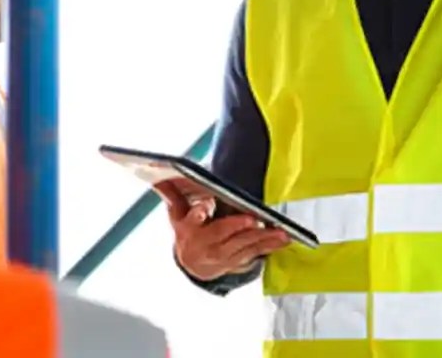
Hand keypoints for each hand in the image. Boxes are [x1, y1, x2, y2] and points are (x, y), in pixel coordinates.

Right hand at [155, 179, 290, 281]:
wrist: (193, 266)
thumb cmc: (188, 232)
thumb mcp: (177, 215)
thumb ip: (172, 195)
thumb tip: (158, 175)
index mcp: (189, 231)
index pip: (191, 221)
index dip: (197, 213)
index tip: (204, 204)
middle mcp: (205, 246)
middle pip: (222, 236)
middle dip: (237, 228)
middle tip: (253, 219)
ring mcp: (223, 256)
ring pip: (243, 246)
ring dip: (262, 239)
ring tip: (280, 231)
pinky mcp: (238, 262)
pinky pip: (255, 254)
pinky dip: (270, 246)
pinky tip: (283, 238)